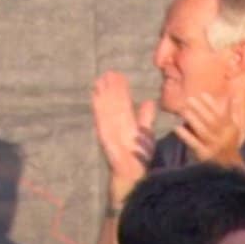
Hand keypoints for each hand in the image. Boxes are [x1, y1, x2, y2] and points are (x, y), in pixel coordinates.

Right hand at [91, 71, 155, 199]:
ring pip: (106, 107)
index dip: (120, 89)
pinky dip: (98, 107)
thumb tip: (149, 101)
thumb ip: (146, 118)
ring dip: (103, 94)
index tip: (118, 75)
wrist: (132, 172)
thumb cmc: (138, 155)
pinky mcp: (105, 134)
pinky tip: (95, 95)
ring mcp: (109, 128)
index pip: (123, 101)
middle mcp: (117, 123)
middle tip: (109, 71)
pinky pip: (100, 118)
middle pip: (113, 102)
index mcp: (127, 122)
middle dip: (111, 87)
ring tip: (100, 79)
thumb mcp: (145, 133)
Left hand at [175, 92, 244, 167]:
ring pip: (203, 131)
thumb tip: (233, 95)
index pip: (221, 115)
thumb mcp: (235, 128)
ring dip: (193, 120)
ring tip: (183, 110)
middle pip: (212, 121)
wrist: (230, 169)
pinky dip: (186, 136)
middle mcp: (223, 137)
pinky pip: (195, 144)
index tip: (202, 95)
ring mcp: (214, 147)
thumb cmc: (230, 145)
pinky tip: (177, 128)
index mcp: (230, 129)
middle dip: (201, 110)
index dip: (212, 105)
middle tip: (189, 99)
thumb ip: (233, 111)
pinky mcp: (205, 156)